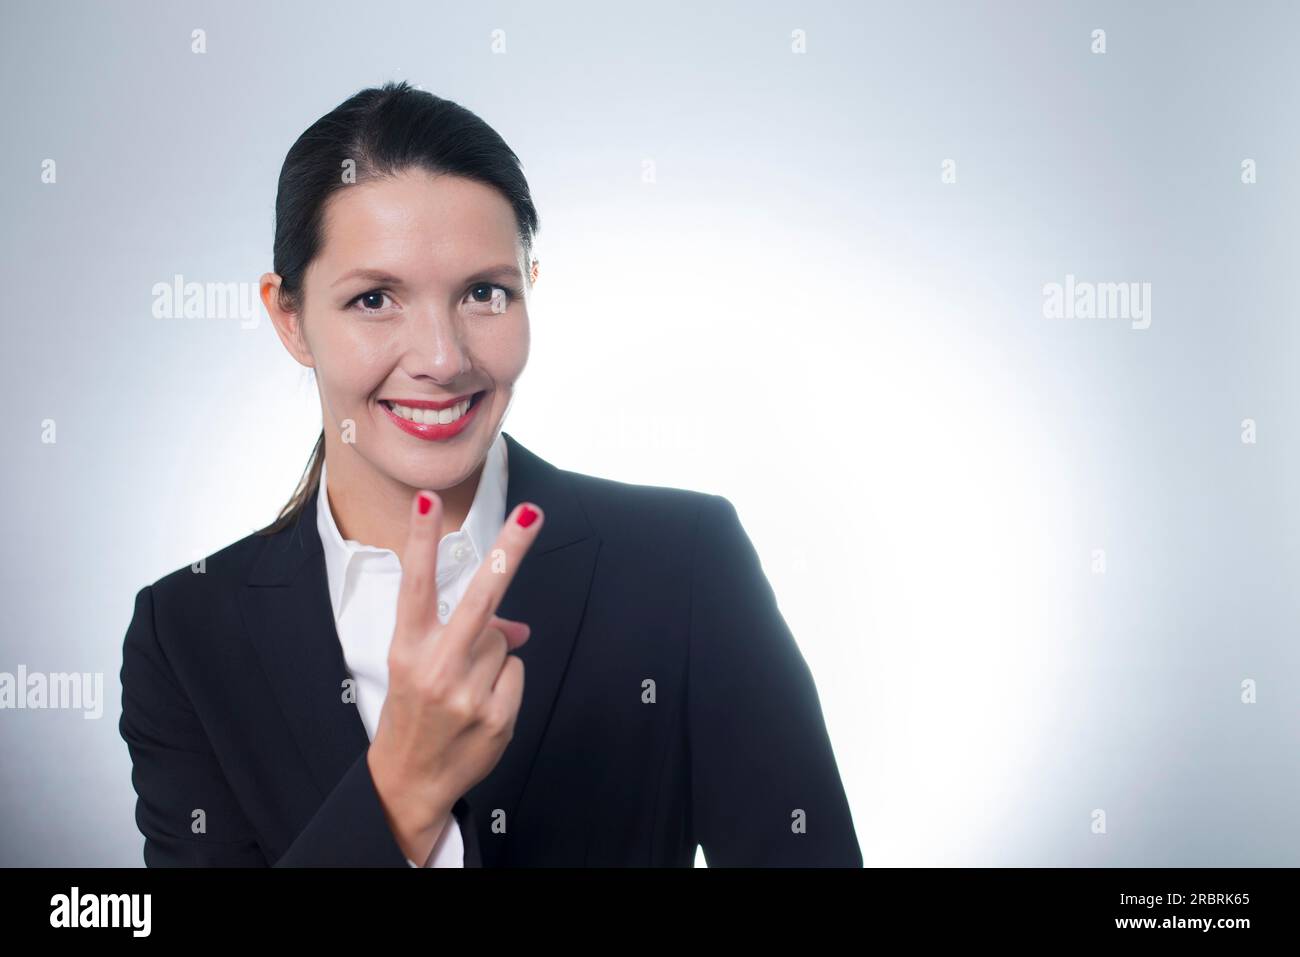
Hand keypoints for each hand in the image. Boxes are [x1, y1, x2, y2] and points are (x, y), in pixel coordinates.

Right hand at [367, 488, 543, 864]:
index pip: (417, 585)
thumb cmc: (414, 712)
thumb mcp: (421, 667)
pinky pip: (517, 673)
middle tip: (533, 513)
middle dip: (509, 551)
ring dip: (494, 656)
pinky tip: (480, 706)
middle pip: (481, 599)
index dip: (422, 541)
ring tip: (464, 688)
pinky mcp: (495, 717)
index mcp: (408, 648)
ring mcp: (467, 694)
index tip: (429, 500)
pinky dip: (505, 684)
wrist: (408, 781)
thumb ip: (462, 635)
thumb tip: (519, 626)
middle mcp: (435, 667)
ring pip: (505, 641)